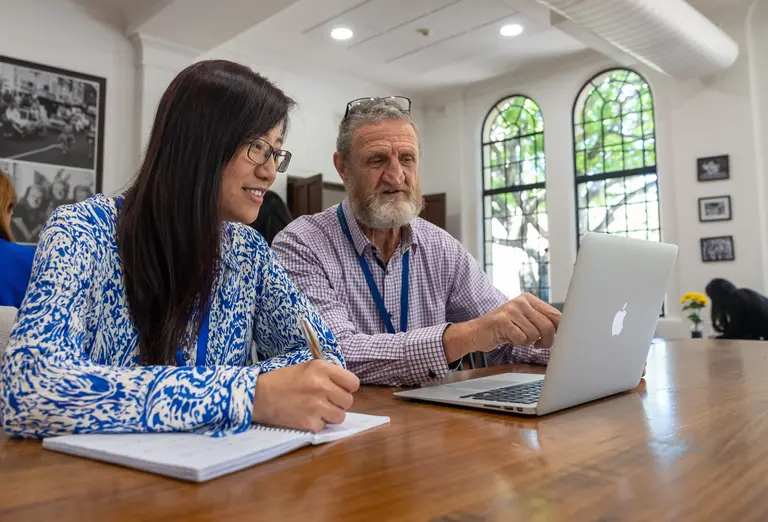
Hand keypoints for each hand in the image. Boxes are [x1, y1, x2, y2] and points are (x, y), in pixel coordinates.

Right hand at [251, 360, 359, 432]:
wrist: (259, 395)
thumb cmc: (282, 380)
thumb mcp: (307, 367)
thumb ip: (327, 374)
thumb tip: (346, 386)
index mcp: (322, 368)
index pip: (353, 382)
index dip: (347, 387)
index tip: (339, 389)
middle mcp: (321, 386)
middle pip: (348, 401)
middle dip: (338, 402)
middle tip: (325, 401)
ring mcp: (316, 405)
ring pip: (340, 416)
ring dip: (330, 415)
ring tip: (316, 409)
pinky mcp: (309, 422)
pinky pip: (324, 426)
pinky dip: (316, 424)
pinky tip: (305, 416)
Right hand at [443, 293, 560, 361]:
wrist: (478, 331)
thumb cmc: (505, 328)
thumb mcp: (525, 320)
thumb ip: (543, 321)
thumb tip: (567, 330)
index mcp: (529, 299)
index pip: (555, 315)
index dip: (558, 330)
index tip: (554, 338)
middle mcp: (521, 301)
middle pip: (547, 326)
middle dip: (546, 341)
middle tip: (539, 345)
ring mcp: (510, 309)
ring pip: (534, 334)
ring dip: (528, 342)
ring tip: (518, 337)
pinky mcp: (501, 320)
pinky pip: (521, 338)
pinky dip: (517, 343)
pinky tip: (509, 338)